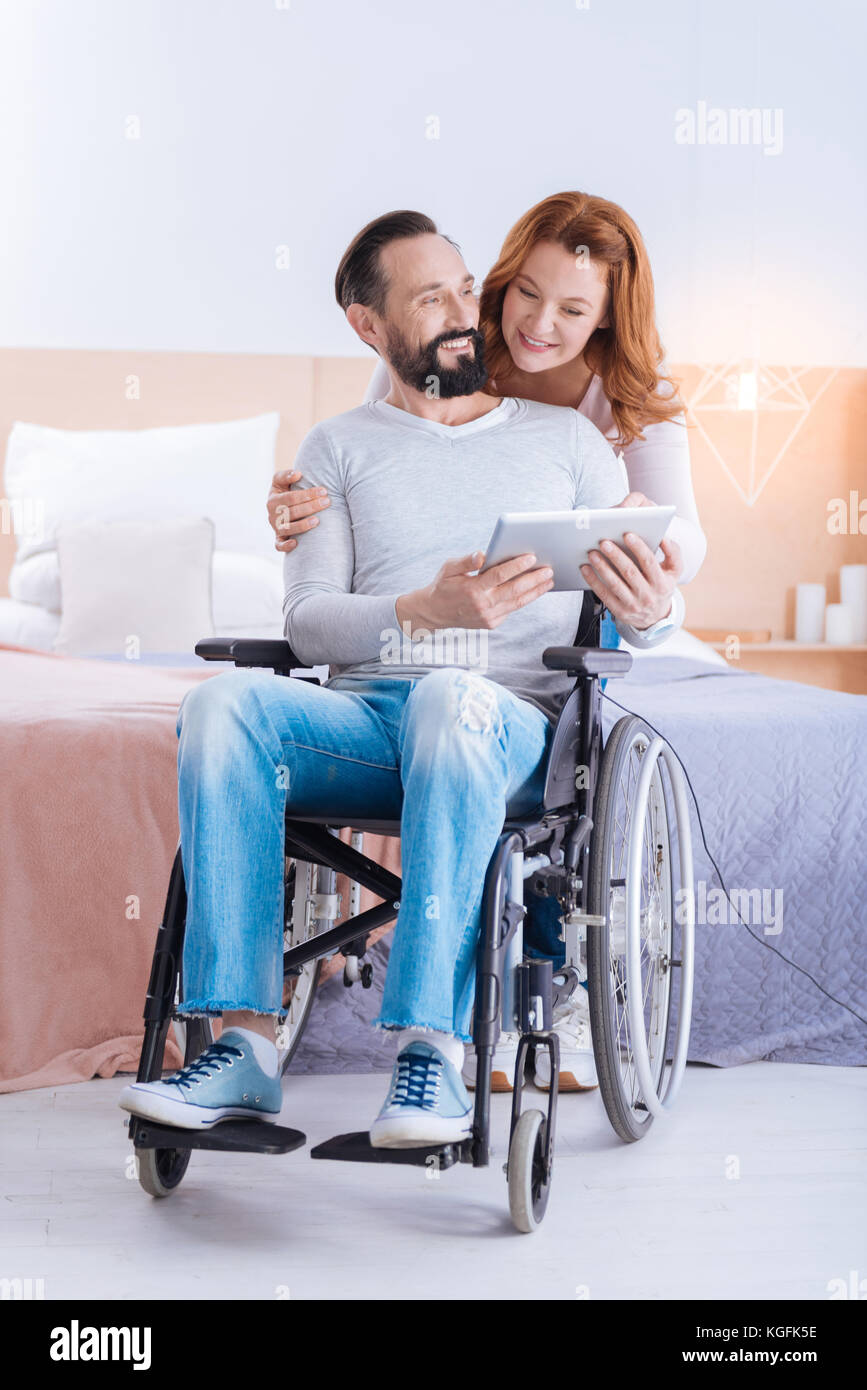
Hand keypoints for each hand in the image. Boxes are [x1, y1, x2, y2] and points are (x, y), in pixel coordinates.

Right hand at [266, 468, 330, 551]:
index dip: (307, 494)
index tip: (323, 491)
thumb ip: (286, 475)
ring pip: (288, 529)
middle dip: (311, 507)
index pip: (291, 497)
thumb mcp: (281, 481)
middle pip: (292, 512)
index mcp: (273, 500)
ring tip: (317, 521)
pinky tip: (296, 543)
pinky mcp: (278, 538)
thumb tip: (298, 474)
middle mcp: (272, 515)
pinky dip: (285, 546)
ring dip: (302, 525)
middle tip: (327, 502)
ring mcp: (275, 528)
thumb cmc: (284, 491)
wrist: (280, 506)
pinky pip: (279, 545)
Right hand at [396, 550, 554, 631]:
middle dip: (534, 579)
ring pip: (517, 602)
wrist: (434, 613)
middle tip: (549, 570)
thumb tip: (483, 555)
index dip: (517, 566)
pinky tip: (535, 590)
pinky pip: (511, 609)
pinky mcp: (491, 623)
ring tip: (549, 581)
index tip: (532, 557)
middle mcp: (482, 605)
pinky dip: (525, 599)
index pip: (499, 575)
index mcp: (472, 589)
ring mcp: (488, 616)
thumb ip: (466, 561)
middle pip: (514, 590)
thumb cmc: (443, 586)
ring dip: (535, 591)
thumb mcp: (449, 568)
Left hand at [581, 531, 681, 629]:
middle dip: (616, 556)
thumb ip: (673, 552)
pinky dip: (593, 581)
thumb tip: (664, 538)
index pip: (649, 562)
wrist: (656, 617)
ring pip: (615, 584)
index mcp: (662, 583)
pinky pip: (604, 595)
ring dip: (602, 568)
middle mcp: (648, 595)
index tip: (627, 535)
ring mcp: (633, 605)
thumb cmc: (662, 587)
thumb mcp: (674, 571)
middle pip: (629, 572)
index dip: (638, 548)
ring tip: (592, 554)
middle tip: (604, 542)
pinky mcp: (620, 611)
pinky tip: (586, 569)